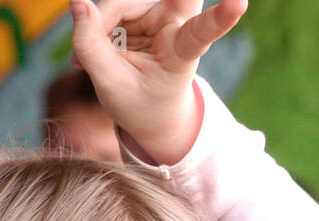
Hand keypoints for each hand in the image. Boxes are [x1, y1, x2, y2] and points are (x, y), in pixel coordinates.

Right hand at [69, 0, 246, 164]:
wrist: (150, 111)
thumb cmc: (140, 104)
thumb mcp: (110, 85)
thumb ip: (90, 46)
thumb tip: (78, 3)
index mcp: (182, 53)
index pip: (201, 32)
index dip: (220, 17)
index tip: (240, 2)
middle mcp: (175, 28)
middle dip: (129, 5)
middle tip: (114, 26)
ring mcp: (158, 16)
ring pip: (122, 2)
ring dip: (100, 24)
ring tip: (91, 56)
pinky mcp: (139, 10)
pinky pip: (109, 7)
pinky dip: (95, 25)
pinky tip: (93, 46)